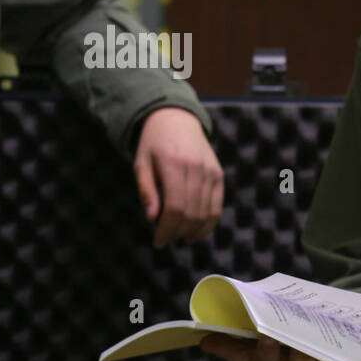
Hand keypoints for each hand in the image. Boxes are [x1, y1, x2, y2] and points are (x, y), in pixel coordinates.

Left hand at [133, 107, 223, 247]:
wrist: (177, 119)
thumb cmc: (154, 143)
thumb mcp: (141, 163)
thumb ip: (146, 190)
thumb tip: (152, 218)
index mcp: (173, 164)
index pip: (175, 207)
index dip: (167, 229)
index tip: (158, 242)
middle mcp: (196, 168)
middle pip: (191, 213)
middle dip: (177, 232)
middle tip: (165, 240)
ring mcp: (211, 171)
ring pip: (206, 213)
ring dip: (192, 231)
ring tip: (178, 237)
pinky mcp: (219, 175)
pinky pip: (217, 207)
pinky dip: (208, 225)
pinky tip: (195, 233)